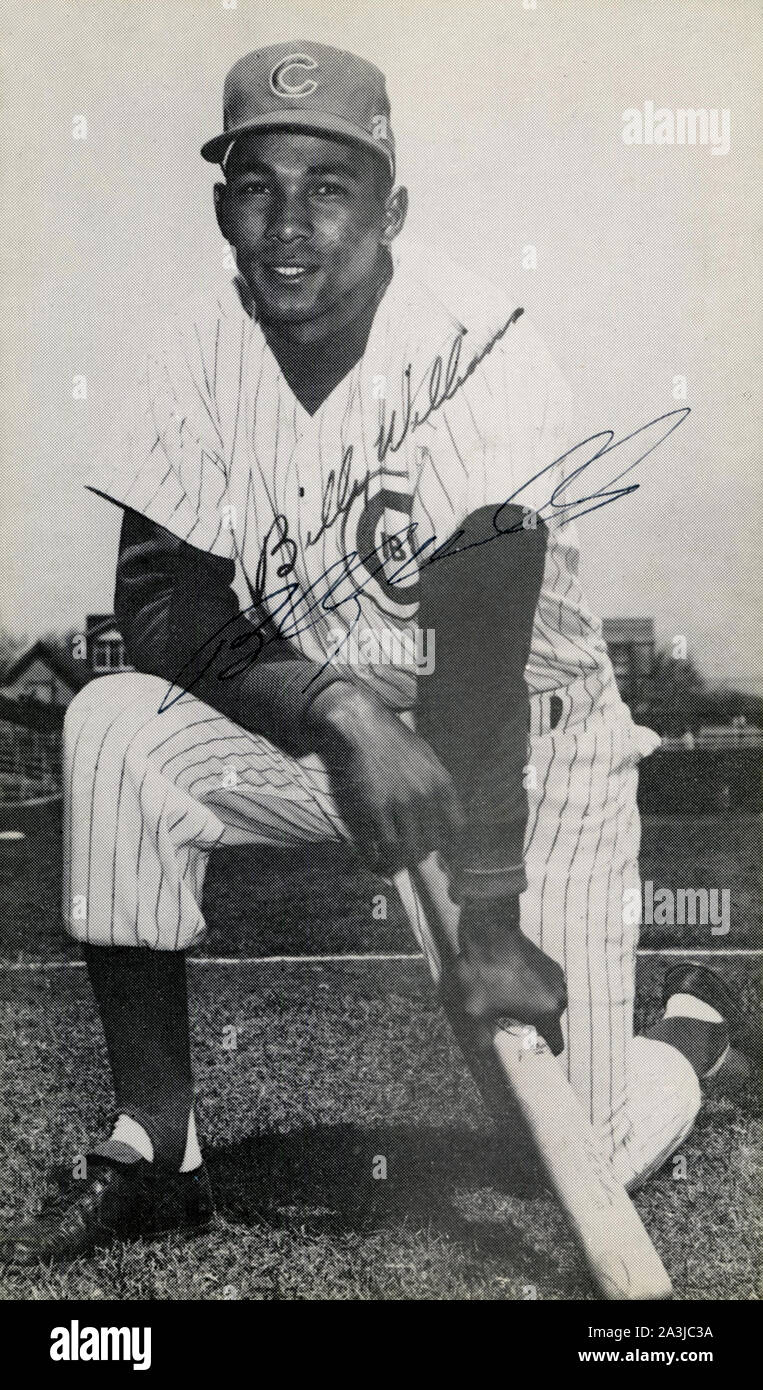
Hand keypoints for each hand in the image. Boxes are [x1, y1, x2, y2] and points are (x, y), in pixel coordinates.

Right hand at [308, 682, 464, 874]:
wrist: (366, 727)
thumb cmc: (398, 742)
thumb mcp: (430, 760)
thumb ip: (440, 788)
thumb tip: (446, 818)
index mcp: (442, 784)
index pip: (457, 829)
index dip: (452, 848)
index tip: (445, 857)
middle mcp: (425, 796)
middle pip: (430, 844)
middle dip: (420, 855)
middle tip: (411, 857)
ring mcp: (399, 803)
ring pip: (405, 849)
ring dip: (399, 861)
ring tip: (393, 864)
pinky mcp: (374, 807)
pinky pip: (380, 844)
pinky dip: (377, 857)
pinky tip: (374, 860)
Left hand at [447, 898, 567, 1054]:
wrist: (490, 931)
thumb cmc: (483, 972)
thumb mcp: (476, 1010)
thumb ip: (483, 1038)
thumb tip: (486, 1053)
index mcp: (548, 1011)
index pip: (555, 1045)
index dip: (542, 1052)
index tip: (527, 1050)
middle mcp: (560, 996)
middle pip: (550, 1025)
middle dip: (533, 1028)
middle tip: (511, 1023)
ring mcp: (559, 979)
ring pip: (548, 1006)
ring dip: (534, 1008)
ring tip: (510, 1002)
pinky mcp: (553, 966)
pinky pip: (547, 990)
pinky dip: (535, 992)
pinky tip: (514, 985)